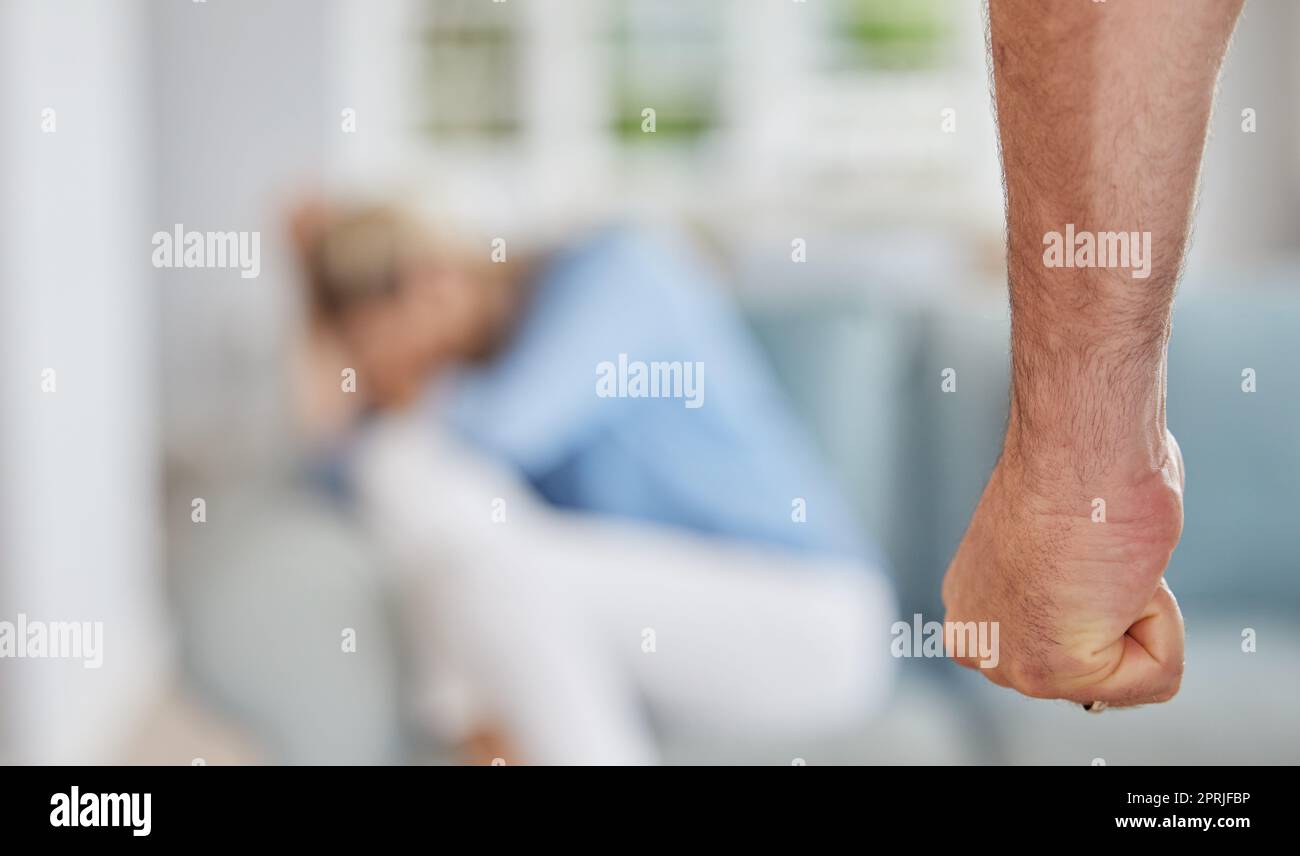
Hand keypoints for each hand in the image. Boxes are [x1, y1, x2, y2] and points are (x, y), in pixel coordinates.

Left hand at [942, 428, 1185, 706]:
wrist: (1081, 445)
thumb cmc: (1081, 469)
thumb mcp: (1056, 545)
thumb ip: (1063, 585)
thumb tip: (1092, 587)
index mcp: (974, 609)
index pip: (1071, 646)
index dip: (1102, 593)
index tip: (1076, 544)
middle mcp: (981, 644)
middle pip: (1101, 667)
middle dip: (1121, 610)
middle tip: (1094, 554)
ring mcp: (1009, 663)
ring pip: (1135, 673)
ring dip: (1142, 610)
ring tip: (1104, 562)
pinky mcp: (1053, 668)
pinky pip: (1159, 674)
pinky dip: (1161, 620)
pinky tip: (1119, 575)